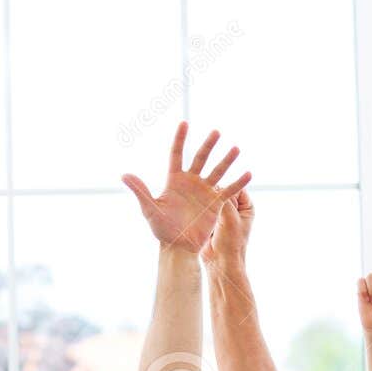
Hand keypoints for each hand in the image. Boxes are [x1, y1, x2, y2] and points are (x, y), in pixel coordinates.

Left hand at [122, 122, 251, 251]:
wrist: (178, 247)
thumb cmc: (161, 229)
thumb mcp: (149, 210)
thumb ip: (140, 191)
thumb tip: (124, 175)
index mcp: (174, 180)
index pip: (177, 154)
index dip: (180, 139)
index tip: (184, 123)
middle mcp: (191, 182)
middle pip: (200, 158)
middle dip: (208, 145)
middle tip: (216, 132)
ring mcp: (204, 191)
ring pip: (217, 171)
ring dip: (226, 160)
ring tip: (235, 149)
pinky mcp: (215, 203)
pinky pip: (228, 191)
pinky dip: (238, 183)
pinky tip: (248, 174)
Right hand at [202, 190, 254, 273]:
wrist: (220, 263)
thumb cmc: (231, 244)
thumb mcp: (230, 219)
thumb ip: (224, 201)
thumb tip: (214, 187)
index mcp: (246, 207)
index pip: (236, 189)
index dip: (226, 191)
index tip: (220, 200)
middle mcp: (235, 209)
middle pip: (223, 193)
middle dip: (215, 198)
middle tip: (210, 205)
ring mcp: (222, 215)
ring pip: (213, 201)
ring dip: (207, 205)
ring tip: (203, 211)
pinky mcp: (211, 221)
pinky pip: (205, 210)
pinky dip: (202, 212)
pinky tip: (198, 216)